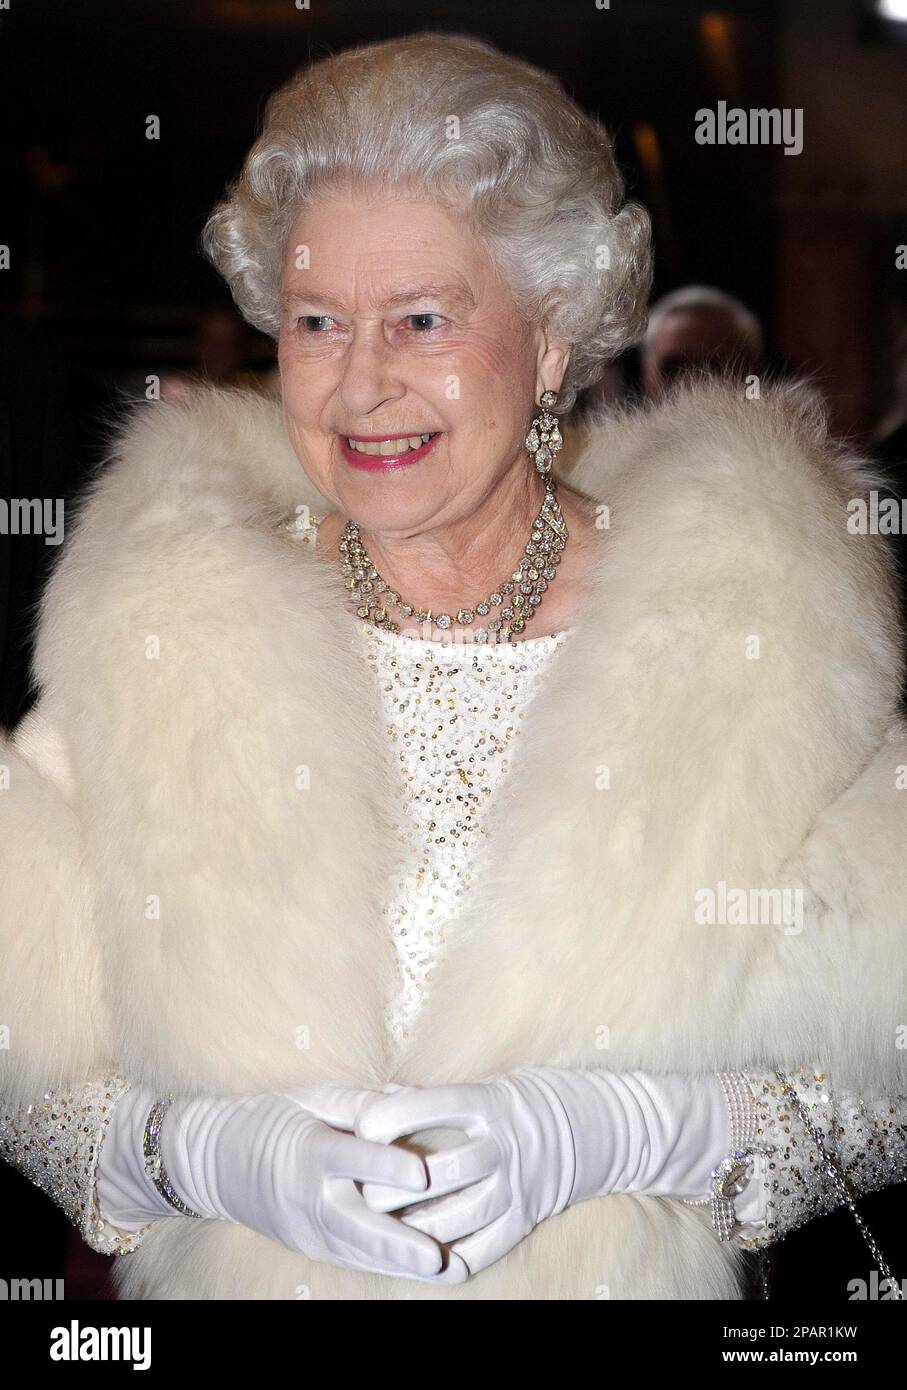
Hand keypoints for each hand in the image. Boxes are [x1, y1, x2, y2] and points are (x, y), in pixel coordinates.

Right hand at [100, 1083, 467, 1282]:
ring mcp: (309, 1230)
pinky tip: (428, 1273)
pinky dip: (391, 1267)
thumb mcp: (310, 1097)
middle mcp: (308, 1197)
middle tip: (438, 1255)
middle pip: (355, 1224)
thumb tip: (413, 1097)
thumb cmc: (271, 1118)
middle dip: (397, 1242)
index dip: (384, 1166)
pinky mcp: (313, 1247)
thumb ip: (360, 1102)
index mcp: (307, 1150)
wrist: (215, 1162)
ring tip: (450, 1272)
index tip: (421, 1174)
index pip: (349, 1159)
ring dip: (404, 1264)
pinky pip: (356, 1259)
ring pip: (360, 1252)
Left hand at [353, 1069, 749, 1276]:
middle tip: (355, 1190)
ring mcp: (520, 1183)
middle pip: (442, 1169)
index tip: (361, 1126)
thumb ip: (436, 1098)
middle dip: (395, 1184)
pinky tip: (424, 1262)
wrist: (603, 1126)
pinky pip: (488, 1244)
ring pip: (459, 1212)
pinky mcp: (529, 1214)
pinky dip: (454, 1256)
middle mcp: (506, 1143)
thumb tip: (379, 1097)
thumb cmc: (532, 1099)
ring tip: (377, 1230)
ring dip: (415, 1226)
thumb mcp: (491, 1086)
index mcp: (491, 1101)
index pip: (436, 1105)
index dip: (397, 1115)